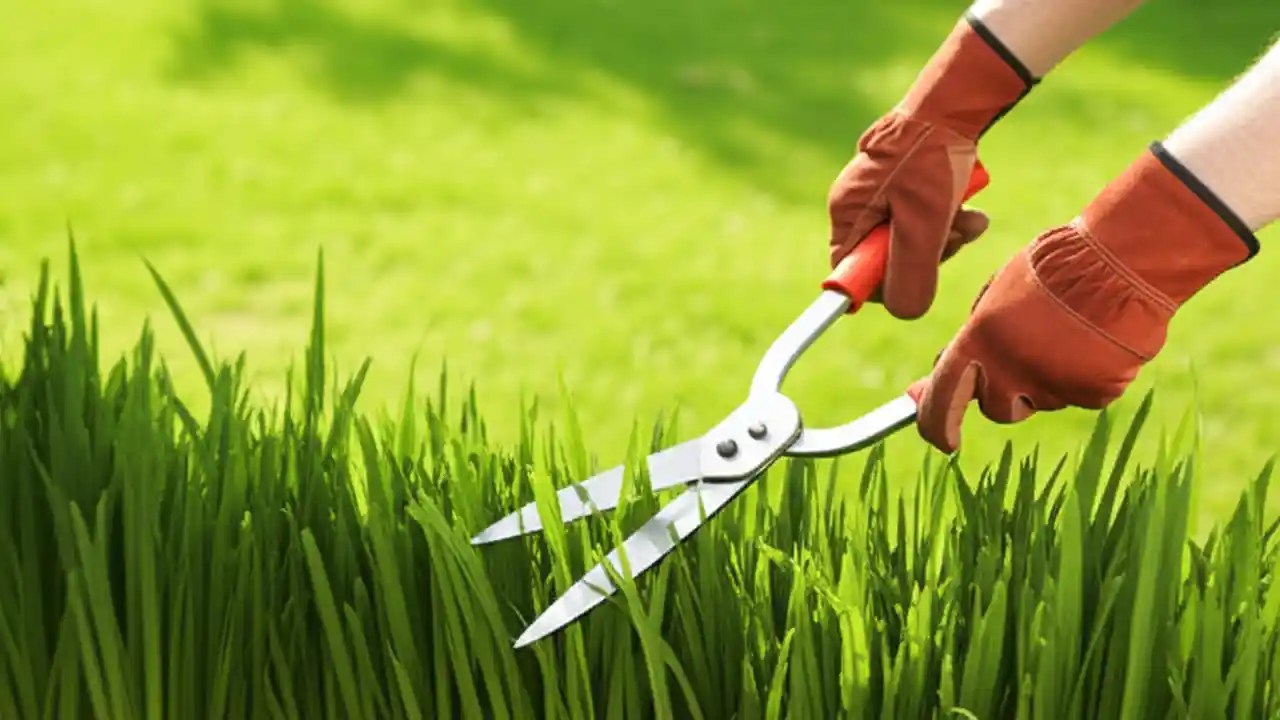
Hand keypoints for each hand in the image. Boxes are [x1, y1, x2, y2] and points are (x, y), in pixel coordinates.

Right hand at [829, 12, 1035, 319]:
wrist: (954, 103)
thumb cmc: (932, 158)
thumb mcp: (924, 223)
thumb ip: (911, 272)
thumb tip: (905, 312)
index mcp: (848, 212)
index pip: (852, 272)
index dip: (884, 284)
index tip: (917, 277)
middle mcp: (857, 204)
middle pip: (886, 259)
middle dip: (927, 255)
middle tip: (955, 236)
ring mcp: (880, 195)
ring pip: (910, 240)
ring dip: (945, 238)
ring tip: (971, 219)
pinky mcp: (904, 186)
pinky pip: (922, 219)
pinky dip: (947, 220)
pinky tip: (969, 209)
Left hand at [908, 143, 1259, 452]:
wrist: (1120, 259)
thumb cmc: (1051, 269)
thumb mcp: (995, 297)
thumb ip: (967, 345)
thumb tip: (929, 384)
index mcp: (978, 341)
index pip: (942, 399)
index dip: (936, 425)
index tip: (943, 442)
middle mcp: (1010, 370)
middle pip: (997, 409)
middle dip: (1005, 393)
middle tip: (1028, 354)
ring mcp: (1053, 385)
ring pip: (1041, 401)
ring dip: (1046, 380)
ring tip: (1068, 334)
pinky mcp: (1094, 393)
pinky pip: (1080, 396)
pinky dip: (1083, 378)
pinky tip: (1093, 343)